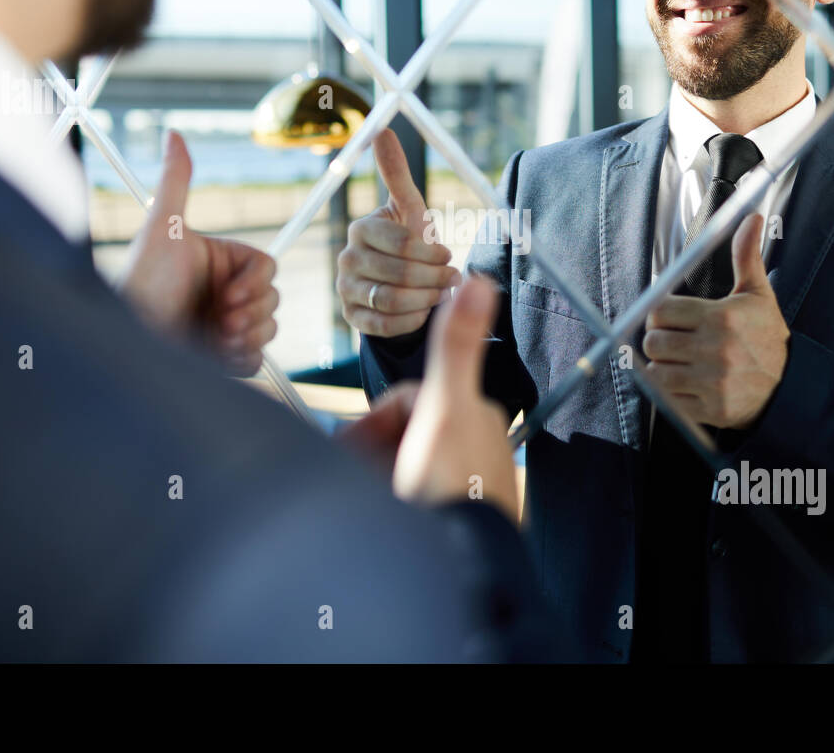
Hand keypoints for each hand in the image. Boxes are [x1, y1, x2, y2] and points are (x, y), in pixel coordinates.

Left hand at [120, 131, 278, 375]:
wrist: (128, 337)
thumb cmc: (141, 282)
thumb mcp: (161, 228)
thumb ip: (176, 182)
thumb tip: (174, 134)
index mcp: (222, 261)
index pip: (266, 268)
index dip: (253, 285)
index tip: (226, 295)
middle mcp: (227, 291)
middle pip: (274, 300)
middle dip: (250, 314)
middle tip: (220, 320)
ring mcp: (228, 325)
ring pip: (269, 330)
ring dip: (245, 337)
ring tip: (214, 337)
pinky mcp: (225, 356)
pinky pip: (255, 359)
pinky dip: (240, 359)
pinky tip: (214, 353)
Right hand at [337, 128, 460, 337]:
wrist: (397, 282)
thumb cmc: (408, 242)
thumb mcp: (409, 210)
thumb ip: (397, 173)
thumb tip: (381, 128)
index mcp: (362, 229)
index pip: (402, 242)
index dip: (432, 251)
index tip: (447, 254)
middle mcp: (346, 258)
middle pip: (399, 273)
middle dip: (434, 277)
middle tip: (452, 278)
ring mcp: (345, 289)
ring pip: (392, 300)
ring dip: (427, 298)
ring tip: (441, 292)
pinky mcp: (351, 317)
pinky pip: (385, 325)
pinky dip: (413, 319)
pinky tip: (425, 309)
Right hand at [340, 277, 517, 521]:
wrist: (461, 554)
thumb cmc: (451, 482)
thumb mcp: (444, 406)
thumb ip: (454, 345)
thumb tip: (478, 280)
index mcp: (472, 415)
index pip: (407, 401)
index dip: (374, 420)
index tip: (355, 448)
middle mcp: (476, 446)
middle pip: (406, 434)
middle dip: (376, 451)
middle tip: (357, 478)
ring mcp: (469, 484)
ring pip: (408, 467)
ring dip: (382, 477)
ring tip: (373, 498)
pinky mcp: (458, 516)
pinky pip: (417, 499)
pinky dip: (396, 503)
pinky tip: (388, 515)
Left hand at [642, 213, 789, 430]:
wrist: (790, 387)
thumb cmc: (768, 337)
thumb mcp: (759, 295)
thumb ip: (747, 256)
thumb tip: (751, 218)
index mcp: (722, 317)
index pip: (661, 311)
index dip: (660, 314)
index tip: (670, 319)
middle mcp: (716, 349)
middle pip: (654, 341)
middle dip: (658, 341)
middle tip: (673, 342)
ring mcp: (713, 382)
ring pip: (656, 371)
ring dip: (662, 367)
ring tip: (680, 363)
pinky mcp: (711, 408)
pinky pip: (668, 399)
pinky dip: (670, 392)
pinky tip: (686, 383)